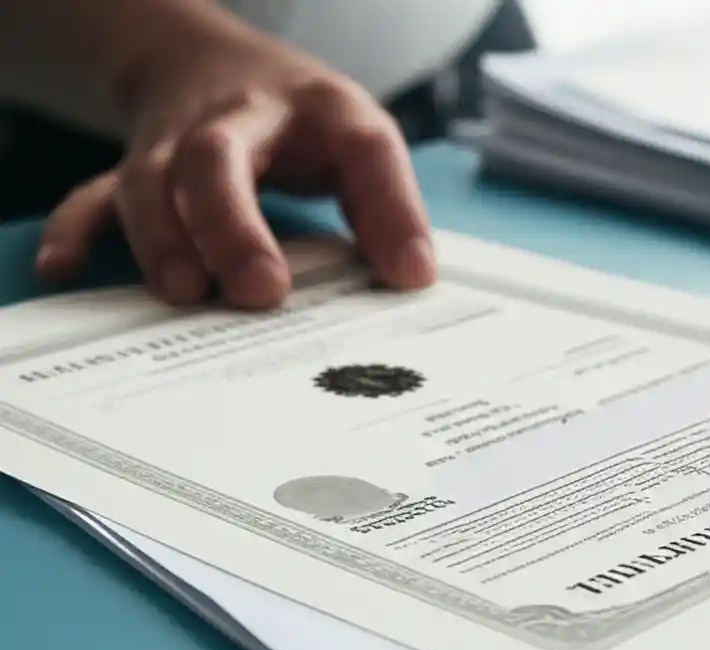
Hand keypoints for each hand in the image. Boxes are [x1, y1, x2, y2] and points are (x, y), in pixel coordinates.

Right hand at [36, 12, 433, 308]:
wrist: (205, 60)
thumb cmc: (297, 117)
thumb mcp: (358, 142)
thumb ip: (388, 207)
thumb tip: (411, 278)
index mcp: (318, 110)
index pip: (361, 146)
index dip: (388, 208)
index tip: (405, 274)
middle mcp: (237, 120)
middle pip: (221, 160)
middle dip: (234, 226)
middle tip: (262, 292)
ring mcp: (175, 141)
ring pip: (152, 180)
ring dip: (163, 237)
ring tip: (184, 292)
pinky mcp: (135, 168)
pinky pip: (94, 195)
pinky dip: (76, 230)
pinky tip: (62, 268)